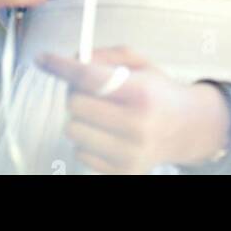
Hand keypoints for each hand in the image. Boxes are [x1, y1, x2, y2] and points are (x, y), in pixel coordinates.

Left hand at [37, 45, 229, 174]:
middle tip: (89, 90)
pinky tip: (108, 135)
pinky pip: (81, 155)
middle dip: (76, 93)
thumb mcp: (141, 64)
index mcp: (141, 93)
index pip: (90, 78)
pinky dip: (88, 142)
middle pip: (75, 105)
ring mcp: (129, 155)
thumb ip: (107, 56)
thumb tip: (73, 59)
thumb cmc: (158, 92)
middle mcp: (136, 126)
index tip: (43, 58)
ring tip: (101, 114)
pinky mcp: (122, 174)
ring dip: (81, 119)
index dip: (62, 67)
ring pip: (73, 131)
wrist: (187, 128)